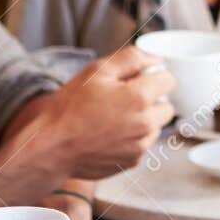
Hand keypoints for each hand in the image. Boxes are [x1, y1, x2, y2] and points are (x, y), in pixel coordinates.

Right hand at [5, 47, 175, 179]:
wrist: (50, 148)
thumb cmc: (69, 109)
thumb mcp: (96, 71)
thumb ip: (131, 58)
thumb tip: (155, 58)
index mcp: (140, 98)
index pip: (169, 80)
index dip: (152, 76)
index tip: (136, 80)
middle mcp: (146, 124)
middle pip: (167, 106)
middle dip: (151, 100)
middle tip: (123, 99)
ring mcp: (140, 145)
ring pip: (156, 127)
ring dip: (143, 121)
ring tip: (113, 118)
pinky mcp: (132, 161)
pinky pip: (142, 144)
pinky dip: (132, 139)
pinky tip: (109, 135)